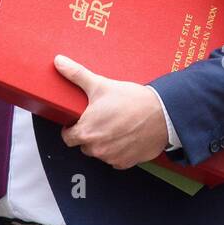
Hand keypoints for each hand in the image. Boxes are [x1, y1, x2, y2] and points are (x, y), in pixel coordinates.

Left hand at [53, 53, 168, 169]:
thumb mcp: (100, 84)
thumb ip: (76, 74)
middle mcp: (97, 148)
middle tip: (102, 120)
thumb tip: (59, 62)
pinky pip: (116, 159)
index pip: (68, 138)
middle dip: (90, 135)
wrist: (163, 113)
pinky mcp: (127, 162)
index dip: (72, 128)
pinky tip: (126, 136)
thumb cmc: (132, 101)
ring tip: (116, 126)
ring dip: (104, 143)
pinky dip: (119, 150)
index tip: (80, 121)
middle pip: (84, 145)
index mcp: (86, 132)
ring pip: (101, 152)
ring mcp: (112, 158)